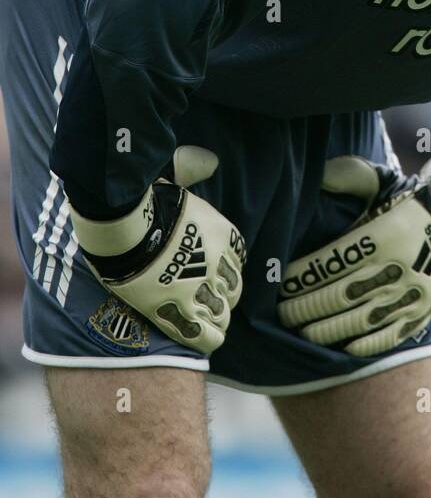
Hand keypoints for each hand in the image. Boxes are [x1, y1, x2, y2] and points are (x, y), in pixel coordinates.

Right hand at [68, 147, 245, 355]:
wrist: (125, 227)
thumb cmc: (147, 200)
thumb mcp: (179, 178)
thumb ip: (195, 168)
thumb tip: (210, 160)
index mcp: (223, 234)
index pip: (238, 260)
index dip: (226, 269)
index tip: (214, 272)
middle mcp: (219, 263)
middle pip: (234, 290)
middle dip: (222, 296)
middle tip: (207, 300)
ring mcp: (201, 289)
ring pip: (222, 314)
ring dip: (215, 318)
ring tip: (204, 321)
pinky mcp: (179, 311)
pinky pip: (204, 334)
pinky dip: (206, 338)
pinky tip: (203, 338)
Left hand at [277, 148, 430, 356]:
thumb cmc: (404, 200)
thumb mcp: (377, 179)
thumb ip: (346, 175)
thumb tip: (315, 175)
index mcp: (381, 235)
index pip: (330, 263)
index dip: (300, 277)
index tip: (280, 284)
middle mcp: (396, 266)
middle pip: (340, 295)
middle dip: (306, 308)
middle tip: (282, 314)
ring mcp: (411, 293)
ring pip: (361, 321)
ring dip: (328, 330)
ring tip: (304, 333)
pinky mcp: (423, 311)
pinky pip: (390, 336)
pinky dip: (364, 344)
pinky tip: (343, 347)